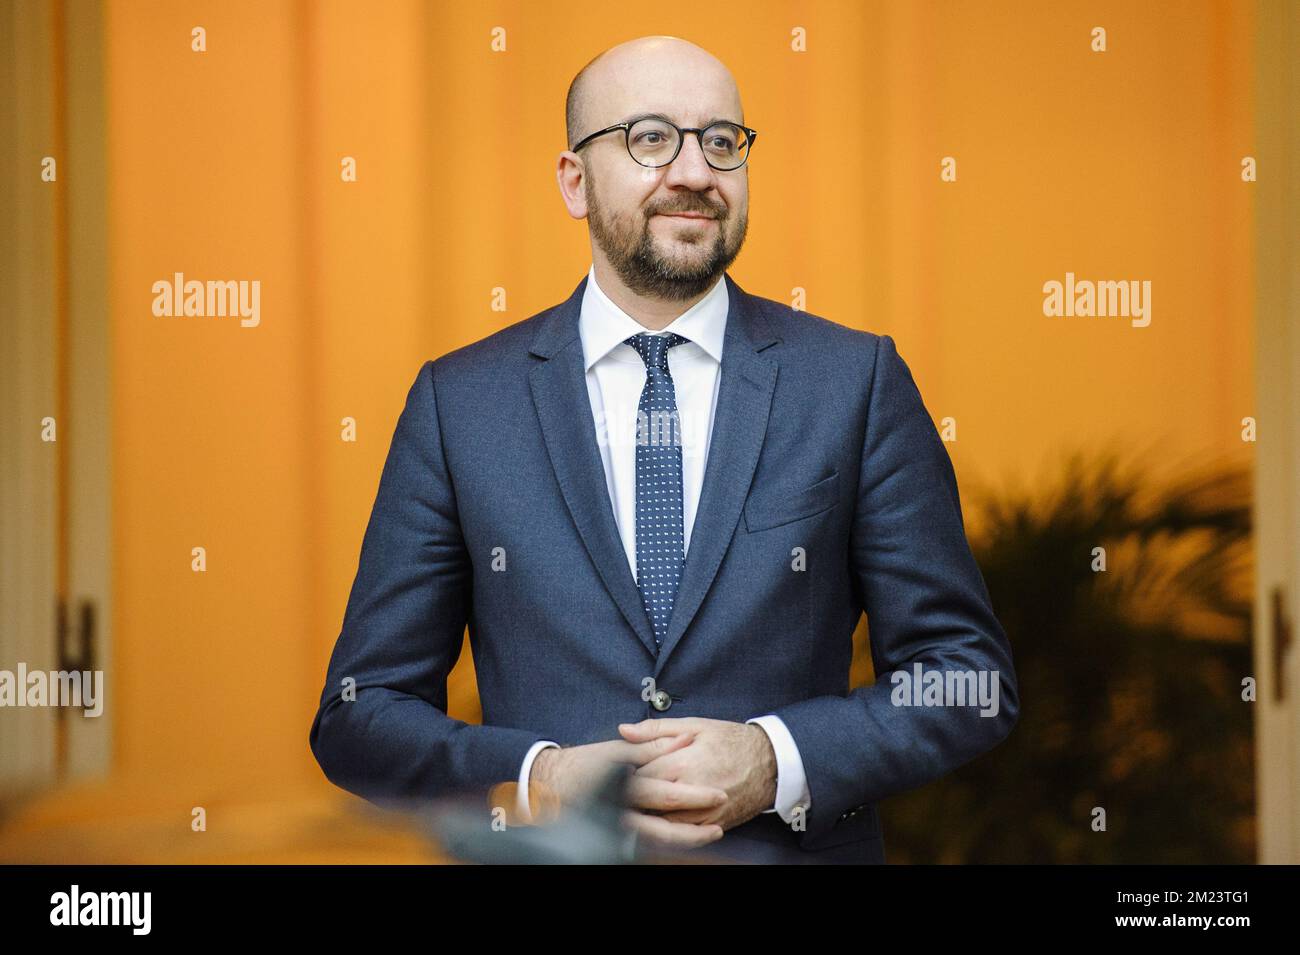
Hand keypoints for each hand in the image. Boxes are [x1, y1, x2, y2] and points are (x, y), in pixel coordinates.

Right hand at [528, 733, 728, 848]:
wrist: (550, 786)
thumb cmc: (587, 764)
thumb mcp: (621, 750)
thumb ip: (655, 745)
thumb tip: (688, 739)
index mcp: (626, 784)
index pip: (667, 794)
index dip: (697, 796)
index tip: (720, 795)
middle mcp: (621, 810)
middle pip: (664, 826)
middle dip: (695, 829)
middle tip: (719, 826)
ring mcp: (616, 827)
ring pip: (656, 841)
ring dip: (684, 840)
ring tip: (709, 836)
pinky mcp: (614, 836)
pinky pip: (645, 844)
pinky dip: (667, 841)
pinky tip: (684, 838)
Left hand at [619, 717, 776, 831]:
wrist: (771, 762)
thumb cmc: (732, 740)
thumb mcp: (696, 725)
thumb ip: (656, 730)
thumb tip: (624, 730)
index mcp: (684, 763)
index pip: (640, 776)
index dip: (622, 776)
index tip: (613, 772)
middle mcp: (692, 791)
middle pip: (648, 801)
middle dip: (631, 797)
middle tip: (616, 792)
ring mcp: (704, 812)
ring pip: (661, 822)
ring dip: (647, 814)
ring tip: (636, 805)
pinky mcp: (713, 825)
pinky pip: (682, 834)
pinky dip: (667, 827)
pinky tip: (659, 817)